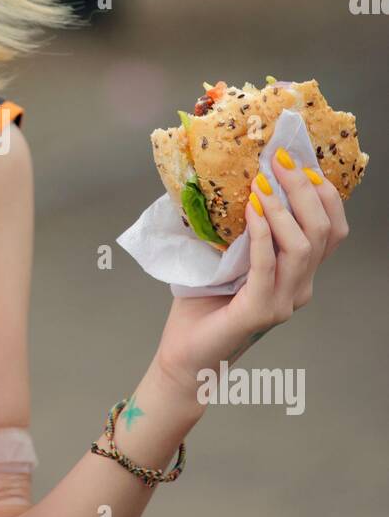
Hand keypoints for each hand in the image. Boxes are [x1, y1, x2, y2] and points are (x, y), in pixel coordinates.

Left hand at [155, 148, 349, 392]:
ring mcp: (283, 302)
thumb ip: (240, 228)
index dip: (323, 194)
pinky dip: (261, 234)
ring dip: (282, 208)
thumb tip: (233, 177)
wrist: (186, 356)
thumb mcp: (226, 257)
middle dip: (303, 190)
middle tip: (279, 160)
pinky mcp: (259, 312)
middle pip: (322, 232)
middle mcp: (298, 288)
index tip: (299, 161)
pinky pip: (268, 266)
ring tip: (261, 183)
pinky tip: (250, 210)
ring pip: (302, 247)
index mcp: (297, 274)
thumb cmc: (203, 305)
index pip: (331, 231)